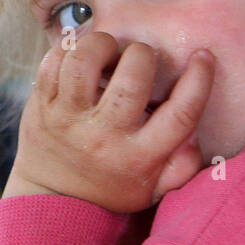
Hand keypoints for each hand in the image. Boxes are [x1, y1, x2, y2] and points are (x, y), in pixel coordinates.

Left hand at [2, 32, 214, 213]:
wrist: (52, 200)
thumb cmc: (111, 186)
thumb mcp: (154, 189)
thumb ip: (183, 165)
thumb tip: (196, 136)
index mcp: (140, 156)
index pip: (180, 114)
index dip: (199, 79)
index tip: (203, 57)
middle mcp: (104, 135)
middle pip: (132, 78)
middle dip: (143, 54)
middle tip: (139, 57)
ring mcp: (68, 118)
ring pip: (84, 62)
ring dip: (101, 44)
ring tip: (107, 52)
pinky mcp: (42, 105)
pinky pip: (52, 62)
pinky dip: (68, 50)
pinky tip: (80, 58)